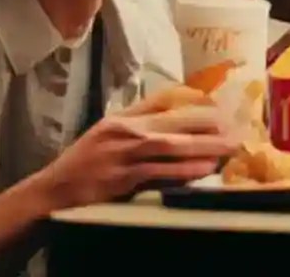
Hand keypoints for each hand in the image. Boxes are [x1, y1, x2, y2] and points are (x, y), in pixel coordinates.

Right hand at [40, 94, 236, 209]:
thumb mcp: (108, 129)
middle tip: (235, 128)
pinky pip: (159, 174)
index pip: (163, 102)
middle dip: (208, 126)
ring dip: (202, 148)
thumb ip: (139, 116)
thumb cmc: (86, 159)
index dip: (194, 103)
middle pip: (174, 124)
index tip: (221, 107)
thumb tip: (174, 100)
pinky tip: (202, 170)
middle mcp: (125, 133)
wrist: (54, 189)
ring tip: (227, 148)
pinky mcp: (122, 180)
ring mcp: (123, 156)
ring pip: (170, 148)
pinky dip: (182, 172)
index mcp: (123, 118)